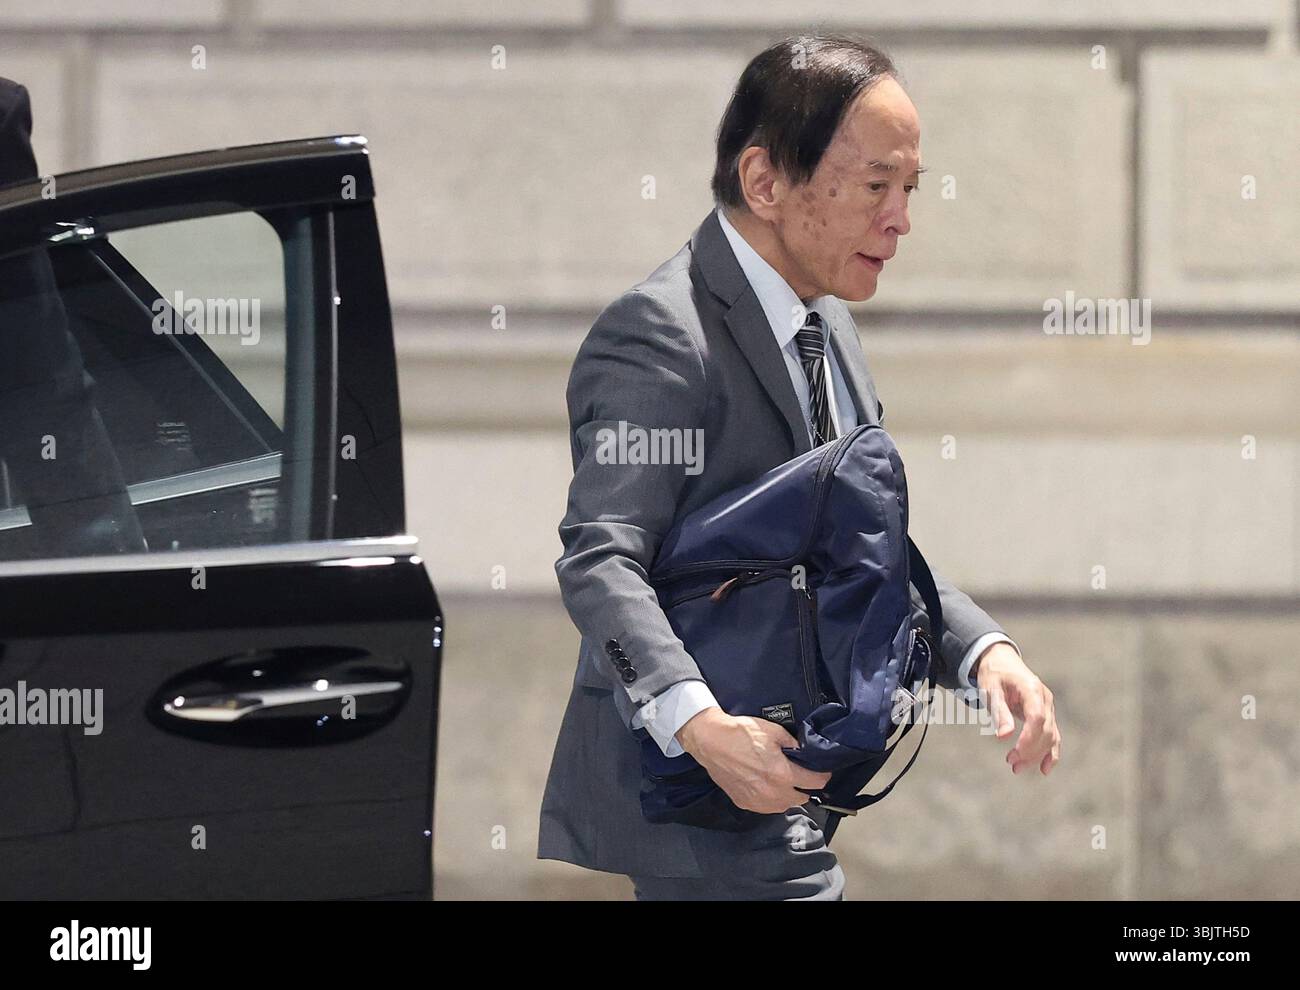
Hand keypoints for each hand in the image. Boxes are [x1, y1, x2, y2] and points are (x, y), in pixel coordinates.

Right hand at [676, 707, 830, 813]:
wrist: (711, 741)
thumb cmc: (739, 734)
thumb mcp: (773, 731)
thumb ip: (792, 743)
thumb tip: (802, 751)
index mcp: (782, 774)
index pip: (815, 783)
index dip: (822, 776)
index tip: (821, 772)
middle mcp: (772, 793)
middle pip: (801, 798)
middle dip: (804, 787)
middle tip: (800, 774)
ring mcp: (757, 801)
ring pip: (784, 805)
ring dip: (788, 795)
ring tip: (782, 780)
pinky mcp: (744, 803)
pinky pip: (766, 806)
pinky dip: (770, 799)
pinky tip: (765, 785)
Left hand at [976, 642, 1060, 775]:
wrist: (1000, 661)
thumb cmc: (993, 675)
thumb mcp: (990, 690)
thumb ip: (999, 712)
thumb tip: (1004, 737)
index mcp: (1031, 689)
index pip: (1037, 717)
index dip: (1029, 738)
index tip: (1016, 753)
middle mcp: (1045, 699)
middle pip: (1045, 730)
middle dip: (1030, 750)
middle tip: (1011, 763)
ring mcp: (1048, 707)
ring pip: (1049, 736)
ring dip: (1036, 755)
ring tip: (1016, 767)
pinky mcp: (1046, 715)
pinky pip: (1052, 735)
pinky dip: (1050, 752)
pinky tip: (1044, 769)